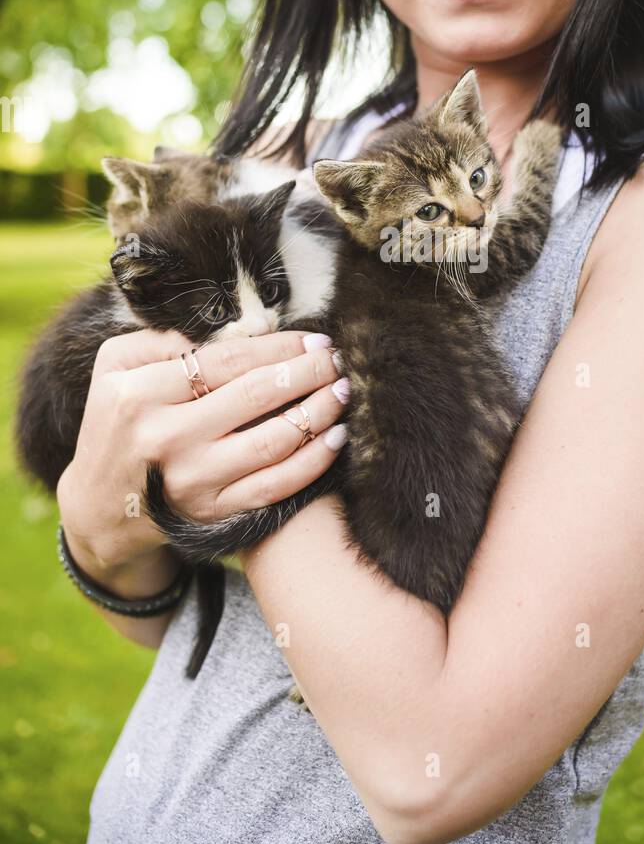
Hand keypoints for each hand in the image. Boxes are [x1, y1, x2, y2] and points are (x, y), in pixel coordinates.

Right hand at [57, 327, 348, 575]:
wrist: (100, 505)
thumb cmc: (116, 421)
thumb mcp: (115, 368)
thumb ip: (160, 339)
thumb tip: (222, 330)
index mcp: (141, 393)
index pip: (227, 360)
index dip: (279, 346)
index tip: (313, 337)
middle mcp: (167, 437)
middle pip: (257, 396)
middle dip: (308, 372)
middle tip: (337, 359)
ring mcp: (192, 480)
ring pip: (273, 441)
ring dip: (319, 412)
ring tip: (342, 392)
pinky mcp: (212, 513)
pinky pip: (275, 485)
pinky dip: (313, 461)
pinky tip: (335, 437)